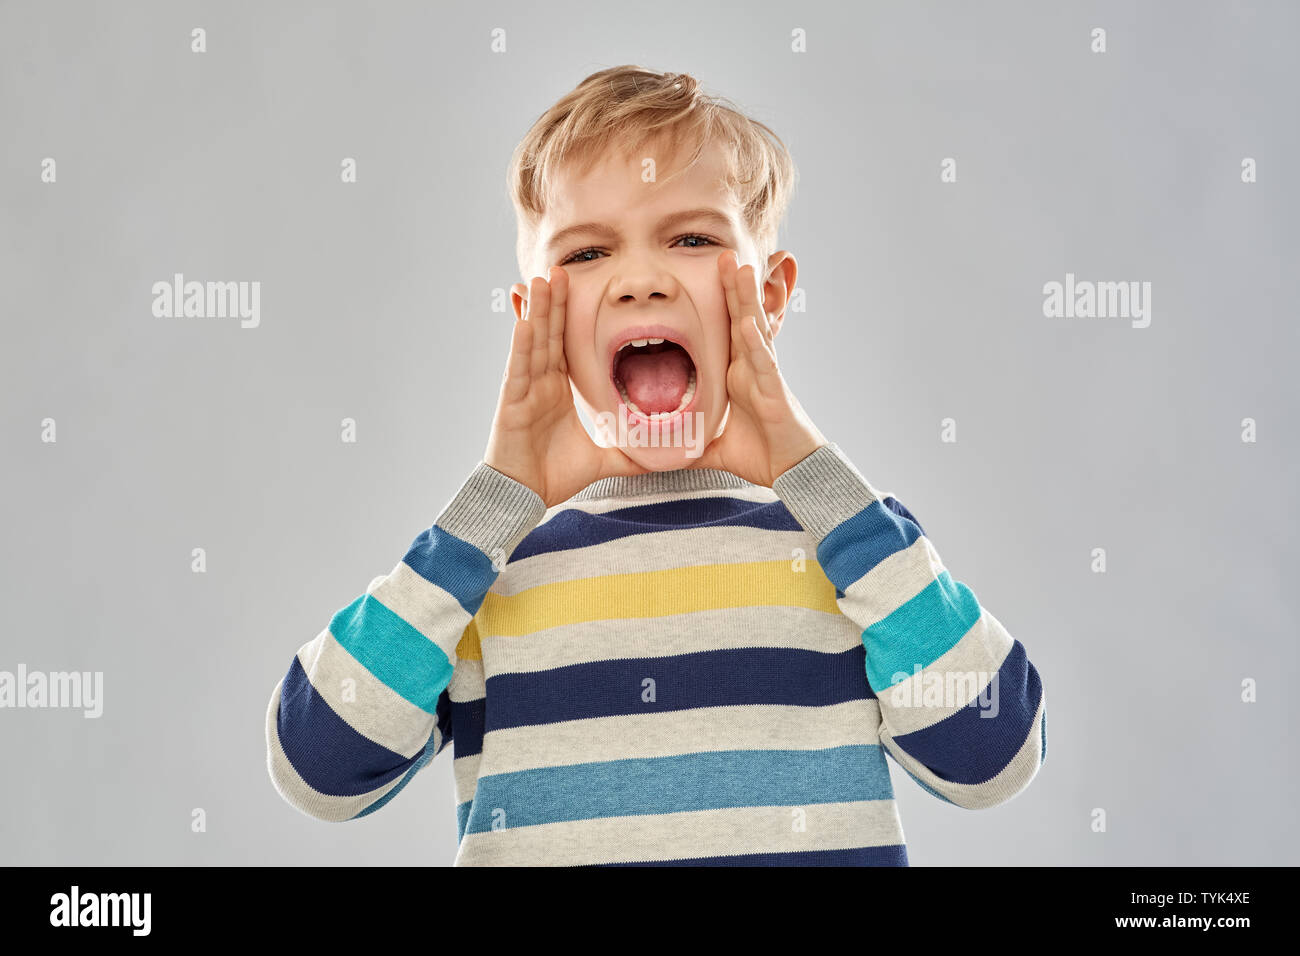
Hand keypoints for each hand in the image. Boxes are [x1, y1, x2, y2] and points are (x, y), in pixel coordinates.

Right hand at [484, 266, 647, 507]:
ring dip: (537, 310)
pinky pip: (518, 368)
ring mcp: (524, 390)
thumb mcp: (605, 458)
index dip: (570, 316)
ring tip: (542, 279)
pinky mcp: (511, 403)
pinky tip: (524, 321)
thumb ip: (632, 452)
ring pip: (533, 342)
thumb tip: (667, 454)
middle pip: (549, 333)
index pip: (566, 344)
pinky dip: (521, 344)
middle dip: (555, 301)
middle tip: (563, 269)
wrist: (523, 498)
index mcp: (558, 389)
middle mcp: (539, 383)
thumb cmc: (554, 475)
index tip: (580, 289)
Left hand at [688, 250, 827, 485]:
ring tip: (740, 268)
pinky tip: (747, 325)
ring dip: (747, 299)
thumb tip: (653, 448)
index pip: (724, 329)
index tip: (703, 275)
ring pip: (754, 329)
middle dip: (732, 286)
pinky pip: (764, 363)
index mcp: (735, 372)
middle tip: (722, 253)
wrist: (790, 471)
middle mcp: (751, 366)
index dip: (717, 302)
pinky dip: (755, 344)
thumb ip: (684, 439)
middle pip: (740, 317)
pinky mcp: (775, 390)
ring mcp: (764, 374)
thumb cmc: (756, 453)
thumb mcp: (708, 443)